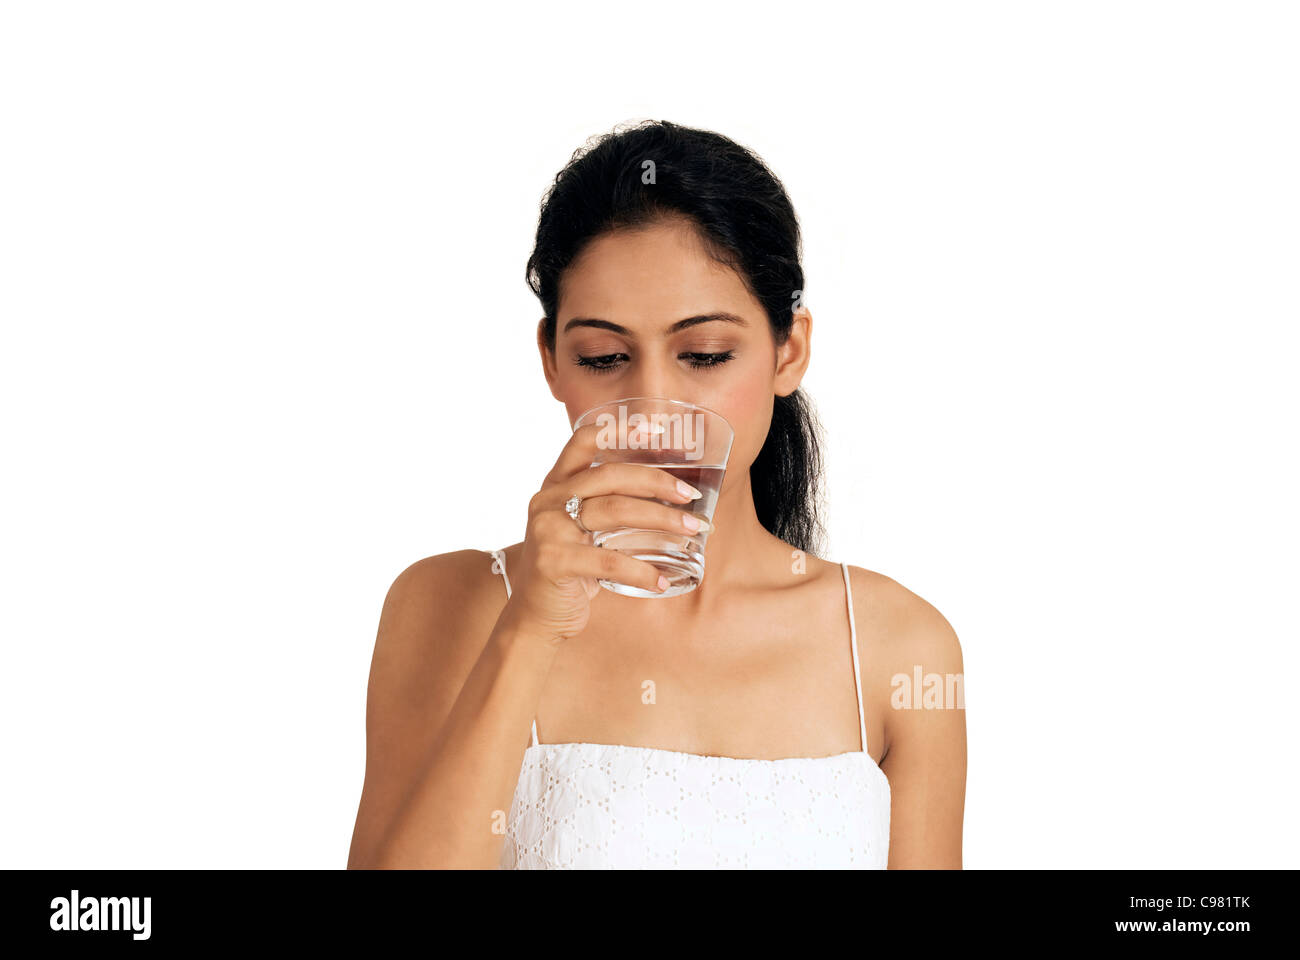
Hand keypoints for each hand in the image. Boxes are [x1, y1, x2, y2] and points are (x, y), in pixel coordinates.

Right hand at [499, 422, 704, 643]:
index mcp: (556, 485)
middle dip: (656, 481)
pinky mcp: (553, 561)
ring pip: (614, 511)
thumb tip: (676, 502)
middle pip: (609, 475)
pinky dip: (641, 571)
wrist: (535, 616)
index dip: (618, 430)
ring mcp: (548, 529)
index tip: (656, 430)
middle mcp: (548, 500)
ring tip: (692, 531)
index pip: (583, 441)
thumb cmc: (570, 571)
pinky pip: (608, 560)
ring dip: (661, 520)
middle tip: (691, 496)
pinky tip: (661, 581)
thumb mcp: (583, 531)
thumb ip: (609, 509)